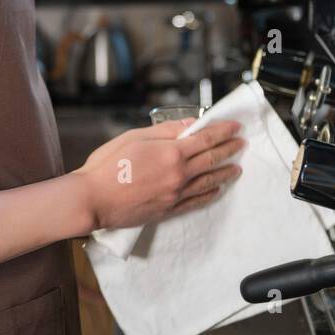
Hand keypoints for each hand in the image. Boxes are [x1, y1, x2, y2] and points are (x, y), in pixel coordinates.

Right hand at [76, 119, 245, 232]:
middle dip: (229, 149)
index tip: (234, 127)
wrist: (93, 200)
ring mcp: (175, 194)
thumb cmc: (107, 166)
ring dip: (225, 172)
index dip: (223, 132)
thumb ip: (165, 130)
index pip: (205, 139)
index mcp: (170, 152)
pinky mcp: (168, 209)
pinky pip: (196, 201)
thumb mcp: (134, 137)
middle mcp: (178, 174)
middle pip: (211, 159)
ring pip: (208, 181)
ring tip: (237, 168)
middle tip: (241, 144)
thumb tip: (188, 124)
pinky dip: (210, 194)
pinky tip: (218, 190)